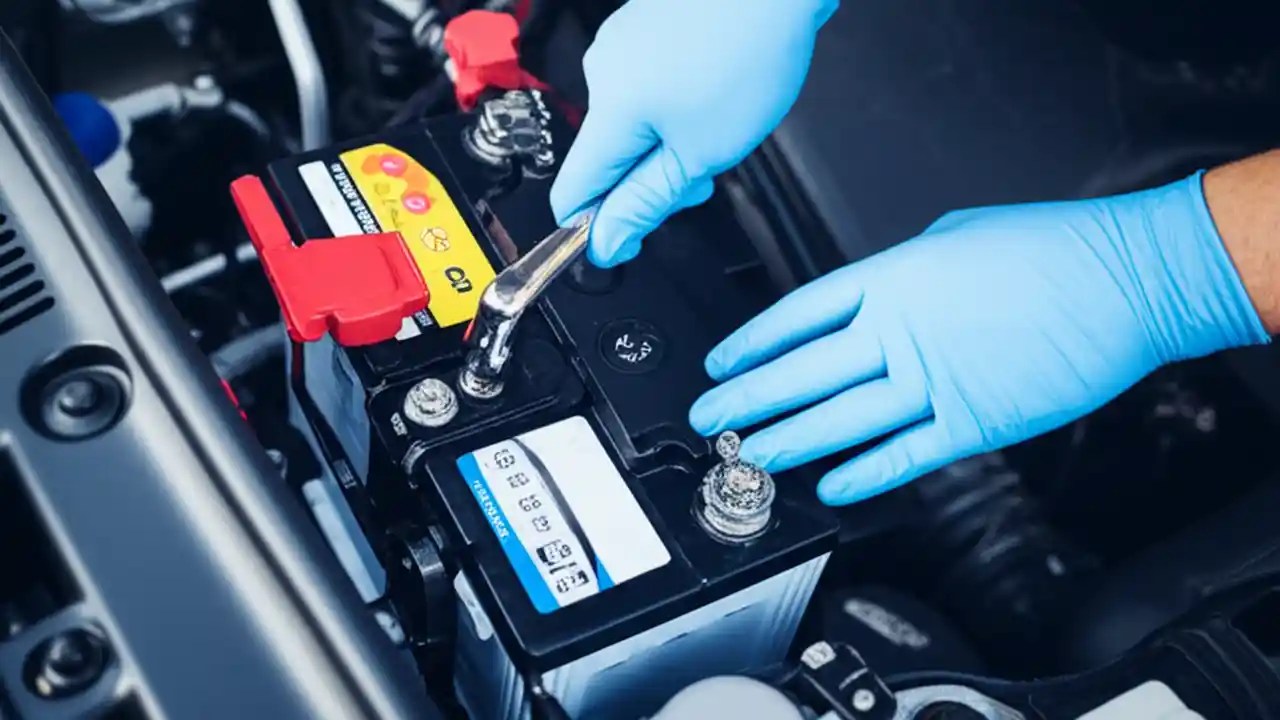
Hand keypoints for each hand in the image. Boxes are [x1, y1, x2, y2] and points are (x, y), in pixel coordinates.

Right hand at [549, 0, 837, 267]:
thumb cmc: (746, 52)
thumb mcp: (702, 153)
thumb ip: (647, 203)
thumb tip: (605, 244)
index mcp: (609, 111)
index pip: (572, 193)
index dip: (593, 230)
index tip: (623, 246)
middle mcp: (603, 74)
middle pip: (607, 160)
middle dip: (651, 182)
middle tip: (703, 175)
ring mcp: (622, 46)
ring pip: (632, 125)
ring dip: (669, 143)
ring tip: (720, 123)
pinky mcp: (646, 30)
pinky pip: (648, 89)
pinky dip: (677, 106)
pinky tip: (716, 91)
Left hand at [690, 173, 1267, 504]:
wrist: (1126, 281)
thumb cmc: (1051, 248)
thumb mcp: (956, 235)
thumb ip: (902, 271)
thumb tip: (872, 294)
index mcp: (892, 278)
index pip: (798, 315)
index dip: (752, 344)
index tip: (721, 364)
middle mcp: (901, 332)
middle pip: (803, 372)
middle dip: (749, 399)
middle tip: (711, 421)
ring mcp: (934, 380)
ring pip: (841, 419)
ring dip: (788, 441)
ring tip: (750, 457)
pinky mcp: (974, 422)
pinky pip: (904, 454)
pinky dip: (864, 473)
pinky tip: (830, 486)